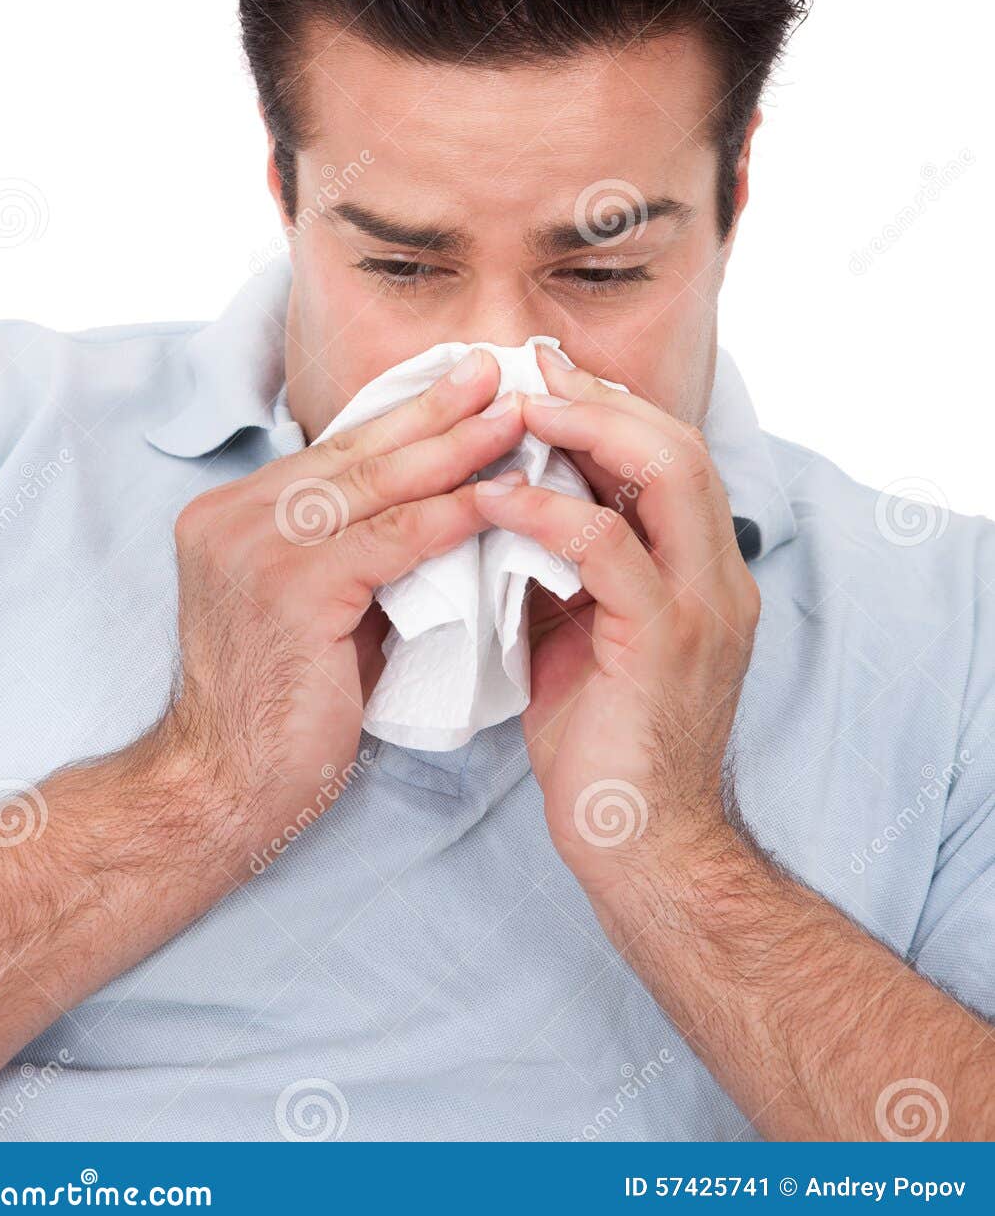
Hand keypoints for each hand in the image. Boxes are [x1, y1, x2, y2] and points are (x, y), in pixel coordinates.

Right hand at [167, 349, 524, 858]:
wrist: (223, 790)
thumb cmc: (279, 711)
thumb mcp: (311, 607)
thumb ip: (350, 552)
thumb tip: (430, 506)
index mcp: (232, 514)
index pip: (332, 453)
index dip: (401, 418)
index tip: (459, 388)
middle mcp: (234, 517)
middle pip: (354, 451)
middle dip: (433, 410)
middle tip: (494, 371)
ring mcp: (255, 546)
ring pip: (376, 484)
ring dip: (454, 448)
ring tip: (513, 418)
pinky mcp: (291, 587)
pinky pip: (391, 539)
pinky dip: (452, 515)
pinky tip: (501, 497)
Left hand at [473, 347, 759, 907]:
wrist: (640, 844)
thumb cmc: (602, 739)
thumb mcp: (584, 630)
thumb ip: (566, 564)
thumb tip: (504, 497)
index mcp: (704, 569)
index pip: (672, 455)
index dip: (610, 406)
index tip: (543, 373)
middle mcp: (720, 576)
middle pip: (679, 444)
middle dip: (600, 398)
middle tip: (528, 371)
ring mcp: (702, 606)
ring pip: (668, 475)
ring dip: (587, 431)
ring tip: (517, 409)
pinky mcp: (665, 643)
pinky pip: (611, 551)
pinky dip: (551, 511)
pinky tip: (496, 496)